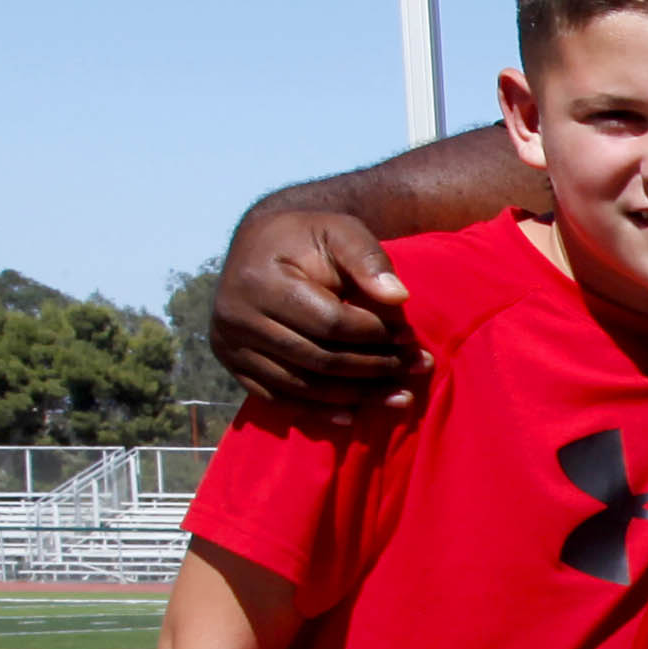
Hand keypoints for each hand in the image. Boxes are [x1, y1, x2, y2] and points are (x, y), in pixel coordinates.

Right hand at [210, 201, 421, 415]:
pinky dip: (318, 411)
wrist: (259, 244)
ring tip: (402, 397)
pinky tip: (354, 416)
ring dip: (356, 396)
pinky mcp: (232, 364)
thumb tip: (399, 298)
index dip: (375, 334)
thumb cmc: (307, 237)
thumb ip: (368, 259)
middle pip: (318, 359)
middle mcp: (237, 317)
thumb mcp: (339, 231)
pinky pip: (278, 399)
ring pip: (302, 386)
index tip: (410, 337)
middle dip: (375, 367)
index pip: (329, 322)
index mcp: (260, 281)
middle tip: (417, 367)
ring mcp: (230, 344)